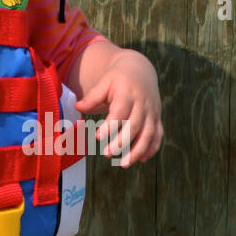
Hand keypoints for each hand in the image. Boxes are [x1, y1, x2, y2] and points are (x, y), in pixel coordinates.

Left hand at [74, 49, 162, 166]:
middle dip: (122, 142)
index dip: (110, 126)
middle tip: (107, 154)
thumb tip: (77, 107)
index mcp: (127, 93)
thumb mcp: (105, 82)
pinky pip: (158, 135)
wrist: (140, 70)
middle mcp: (142, 103)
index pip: (120, 112)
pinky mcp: (157, 119)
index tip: (97, 137)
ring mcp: (152, 112)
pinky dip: (152, 148)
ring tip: (124, 164)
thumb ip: (93, 96)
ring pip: (148, 133)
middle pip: (134, 125)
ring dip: (138, 150)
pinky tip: (141, 159)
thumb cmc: (118, 79)